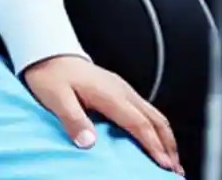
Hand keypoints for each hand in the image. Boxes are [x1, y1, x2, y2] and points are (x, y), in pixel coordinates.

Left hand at [23, 55, 183, 175]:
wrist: (47, 53)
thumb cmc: (50, 74)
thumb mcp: (56, 98)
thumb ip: (73, 119)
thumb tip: (88, 142)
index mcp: (109, 93)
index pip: (139, 123)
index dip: (153, 145)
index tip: (163, 165)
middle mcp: (121, 90)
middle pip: (156, 119)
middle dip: (169, 145)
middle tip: (174, 168)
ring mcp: (122, 89)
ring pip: (154, 114)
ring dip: (165, 137)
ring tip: (170, 159)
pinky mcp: (118, 90)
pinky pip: (145, 111)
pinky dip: (155, 128)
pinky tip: (153, 140)